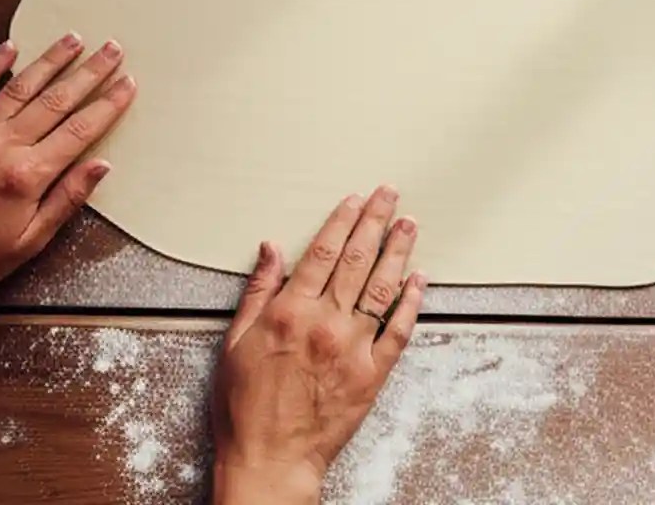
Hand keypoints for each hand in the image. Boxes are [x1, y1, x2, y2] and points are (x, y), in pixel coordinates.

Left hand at [0, 33, 135, 325]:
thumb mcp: (32, 239)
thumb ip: (68, 198)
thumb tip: (101, 166)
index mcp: (25, 176)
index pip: (79, 130)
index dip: (107, 105)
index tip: (126, 85)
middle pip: (55, 101)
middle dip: (89, 73)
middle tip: (111, 50)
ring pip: (19, 88)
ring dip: (50, 61)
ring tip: (73, 40)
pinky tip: (9, 48)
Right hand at [212, 186, 425, 504]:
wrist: (270, 458)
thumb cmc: (245, 407)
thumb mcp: (235, 343)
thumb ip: (257, 291)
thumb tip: (270, 249)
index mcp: (289, 311)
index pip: (323, 252)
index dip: (342, 221)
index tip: (355, 199)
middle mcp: (325, 323)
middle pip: (356, 260)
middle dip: (376, 221)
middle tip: (390, 195)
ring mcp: (352, 348)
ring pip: (381, 287)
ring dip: (398, 251)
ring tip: (410, 225)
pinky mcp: (373, 373)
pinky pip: (398, 330)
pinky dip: (410, 302)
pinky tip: (419, 279)